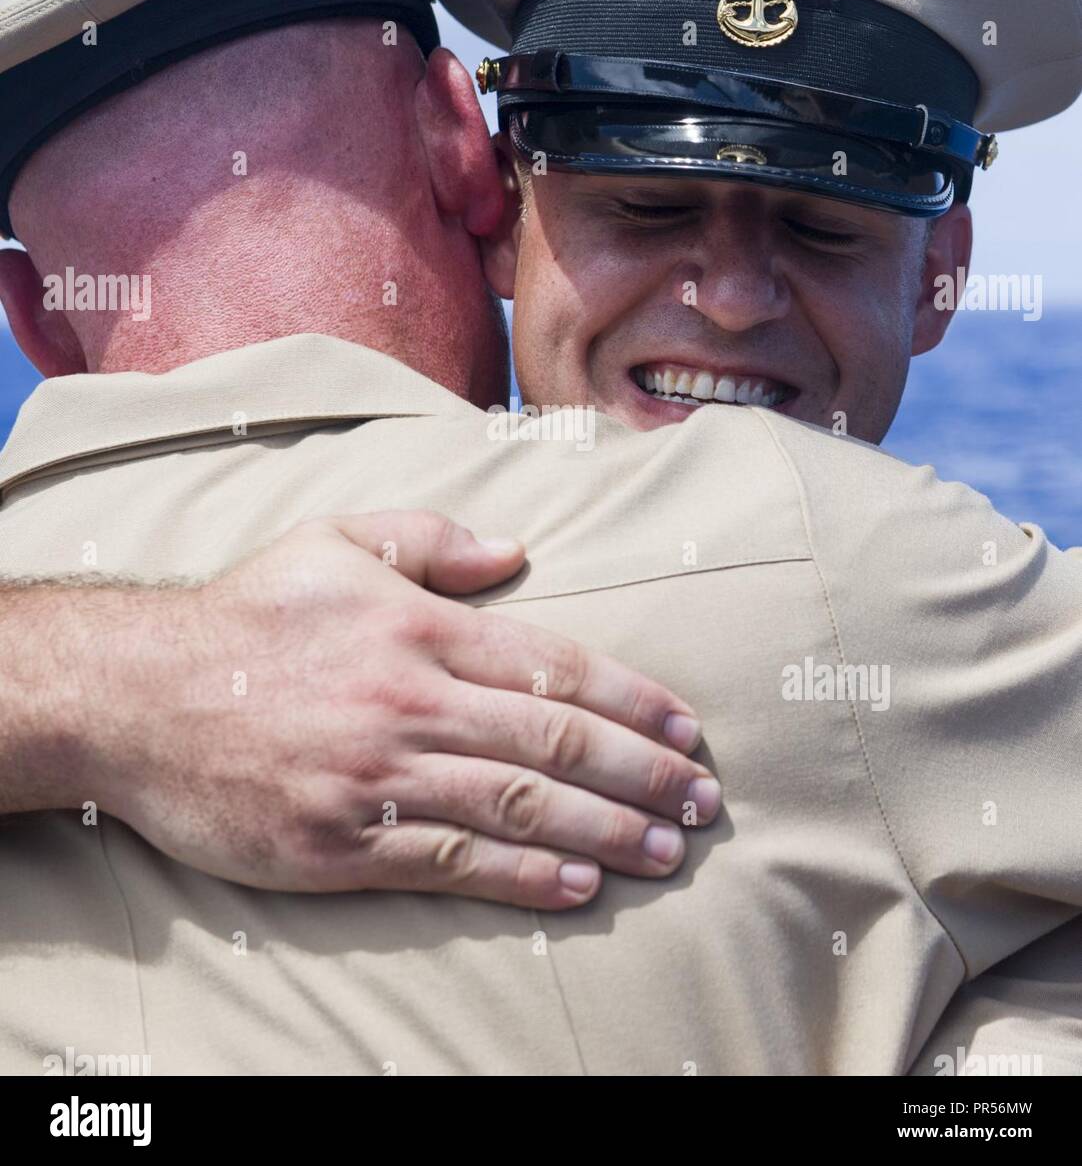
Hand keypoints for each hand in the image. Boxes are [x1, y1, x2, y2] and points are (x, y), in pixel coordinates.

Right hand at [92, 512, 719, 907]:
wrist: (136, 696)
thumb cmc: (245, 616)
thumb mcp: (333, 541)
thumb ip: (430, 539)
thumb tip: (518, 551)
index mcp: (416, 627)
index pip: (553, 667)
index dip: (632, 699)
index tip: (686, 725)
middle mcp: (409, 702)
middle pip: (553, 743)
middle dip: (642, 772)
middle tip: (703, 797)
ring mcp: (377, 778)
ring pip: (518, 808)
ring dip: (605, 830)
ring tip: (667, 847)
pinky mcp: (341, 844)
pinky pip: (451, 862)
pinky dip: (523, 875)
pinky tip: (579, 884)